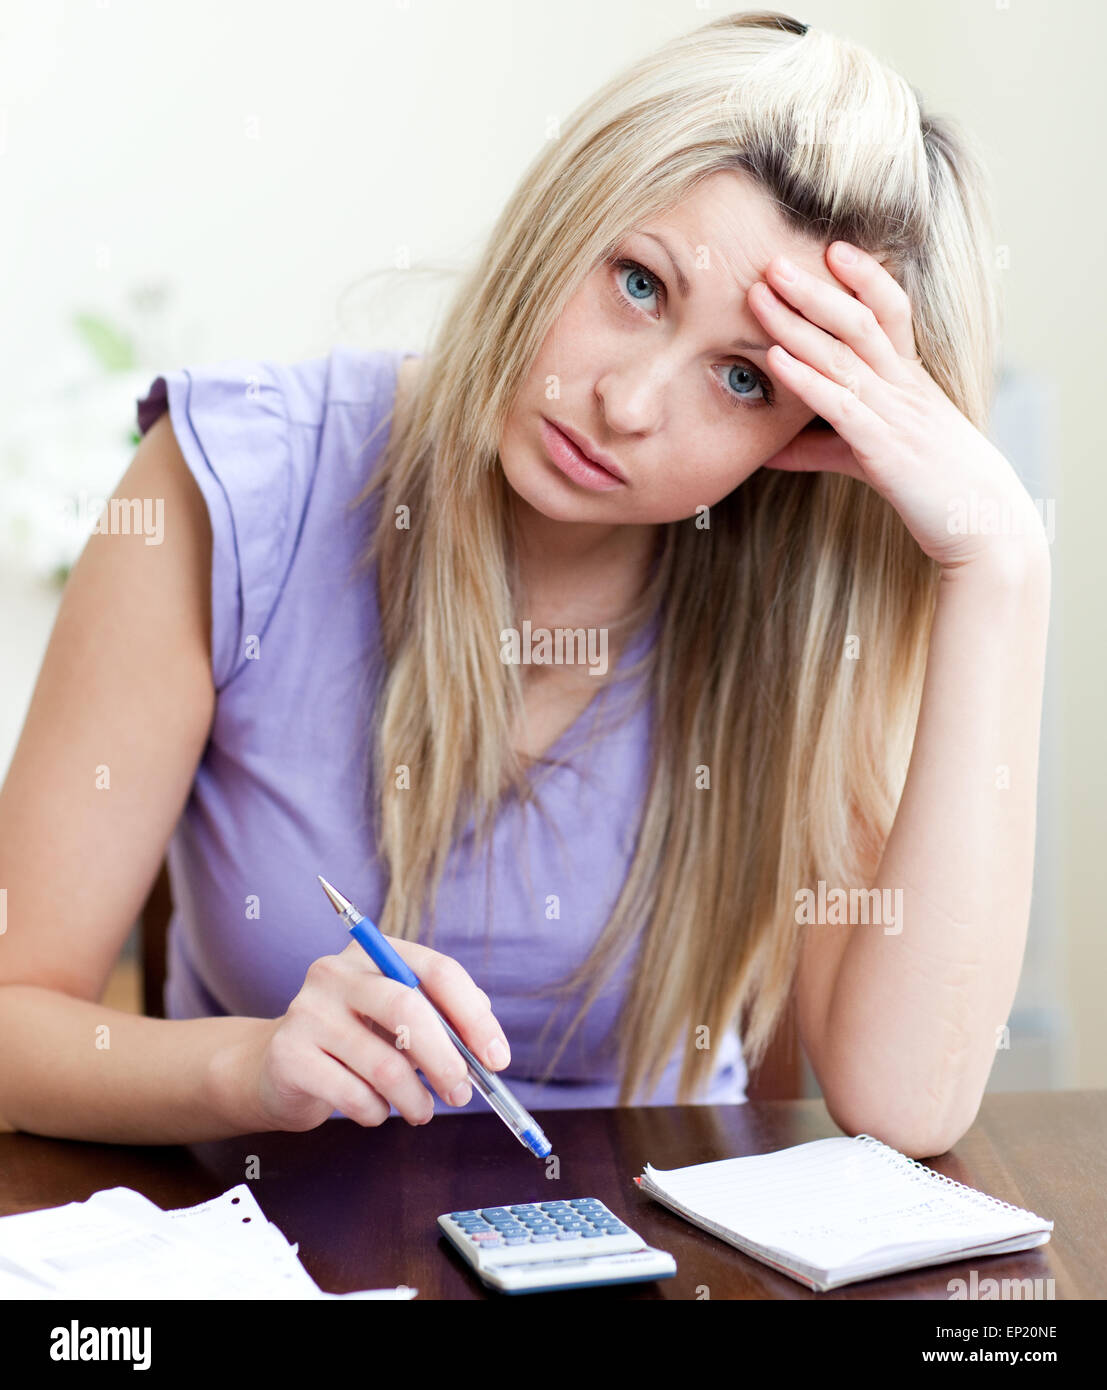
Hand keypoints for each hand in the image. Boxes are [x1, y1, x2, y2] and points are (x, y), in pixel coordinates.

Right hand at [230, 938, 510, 1133]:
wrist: (278, 1067)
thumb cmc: (356, 1040)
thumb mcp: (398, 1019)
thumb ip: (443, 1021)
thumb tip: (488, 1050)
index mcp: (374, 952)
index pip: (437, 971)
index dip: (474, 1017)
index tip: (497, 1059)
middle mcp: (336, 973)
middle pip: (408, 1010)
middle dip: (447, 1060)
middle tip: (462, 1093)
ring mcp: (308, 1012)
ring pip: (384, 1064)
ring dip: (415, 1099)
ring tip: (421, 1112)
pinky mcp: (289, 1056)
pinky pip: (354, 1096)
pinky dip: (377, 1113)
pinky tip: (376, 1111)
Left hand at [749, 242, 1048, 572]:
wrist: (982, 525)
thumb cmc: (931, 488)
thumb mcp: (870, 458)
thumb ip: (819, 447)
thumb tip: (769, 450)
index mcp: (910, 380)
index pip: (891, 311)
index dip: (864, 277)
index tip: (832, 248)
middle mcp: (904, 387)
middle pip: (857, 321)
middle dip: (813, 289)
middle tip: (772, 261)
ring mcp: (895, 414)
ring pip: (843, 354)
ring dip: (796, 323)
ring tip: (759, 296)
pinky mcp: (883, 447)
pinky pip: (839, 404)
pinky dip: (804, 378)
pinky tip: (775, 359)